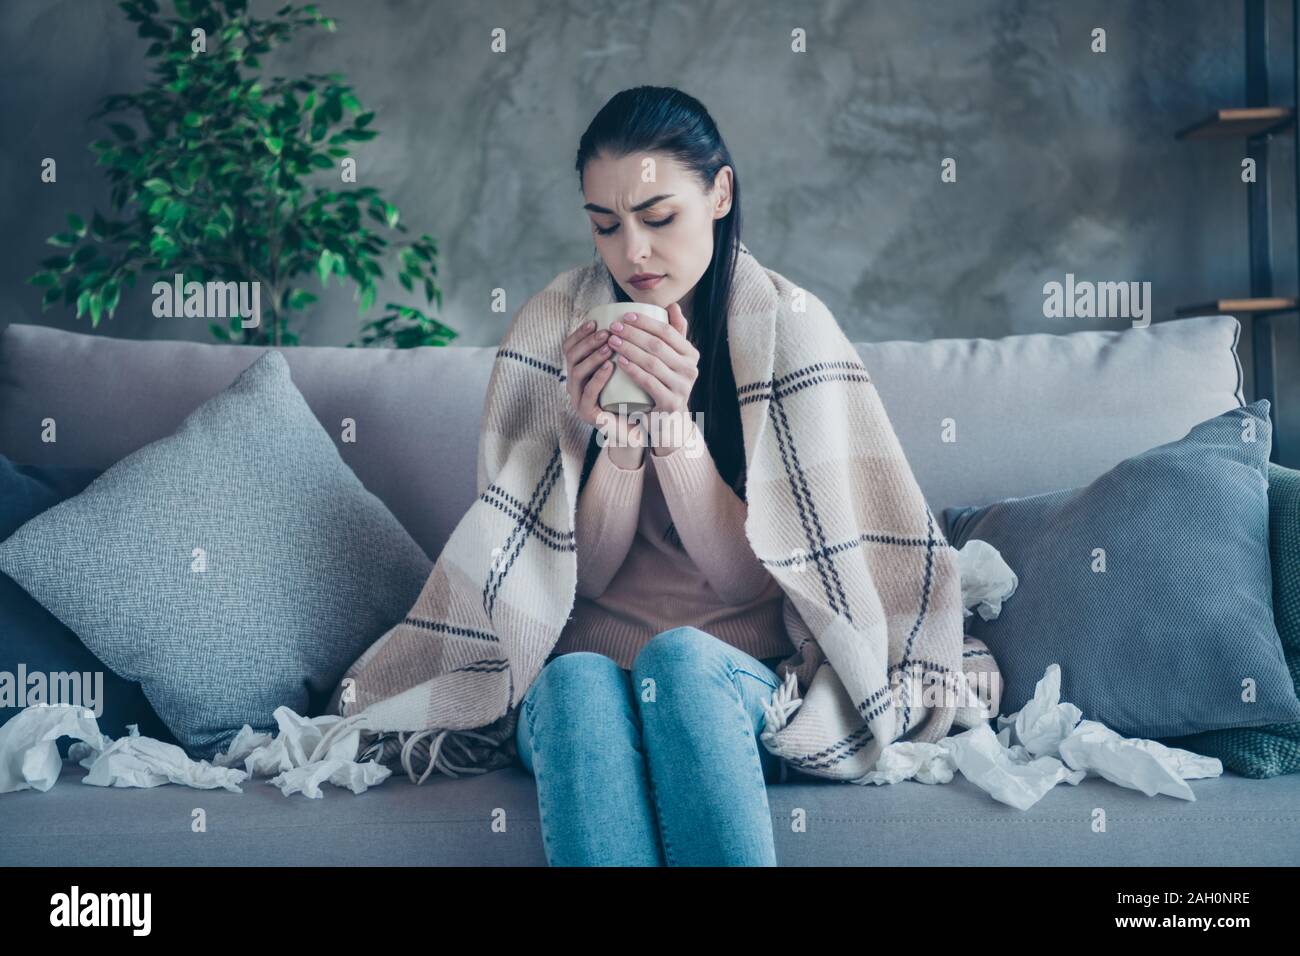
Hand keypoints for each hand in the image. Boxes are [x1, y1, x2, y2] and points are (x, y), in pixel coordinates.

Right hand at [562, 318, 645, 452]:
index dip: (579, 332)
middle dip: (588, 340)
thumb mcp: (641, 363)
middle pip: (570, 355)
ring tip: (610, 345)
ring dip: (592, 355)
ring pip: (577, 372)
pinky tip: (610, 366)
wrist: (637, 425)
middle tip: (607, 330)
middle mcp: (575, 383)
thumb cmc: (638, 392)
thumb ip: (657, 338)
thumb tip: (672, 306)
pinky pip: (588, 394)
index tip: (595, 320)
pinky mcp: (587, 414)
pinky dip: (598, 378)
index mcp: (582, 369)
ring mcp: (579, 399)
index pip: (570, 345)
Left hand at [606, 302, 697, 414]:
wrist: (668, 418)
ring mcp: (682, 387)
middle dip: (633, 333)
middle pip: (658, 345)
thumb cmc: (665, 382)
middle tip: (614, 328)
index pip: (668, 331)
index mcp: (691, 354)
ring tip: (612, 341)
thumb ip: (675, 332)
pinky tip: (620, 362)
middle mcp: (691, 370)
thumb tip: (672, 305)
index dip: (646, 321)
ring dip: (630, 349)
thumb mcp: (673, 358)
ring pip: (652, 362)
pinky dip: (633, 370)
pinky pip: (649, 382)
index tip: (625, 316)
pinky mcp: (670, 403)